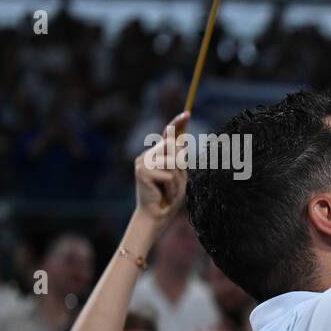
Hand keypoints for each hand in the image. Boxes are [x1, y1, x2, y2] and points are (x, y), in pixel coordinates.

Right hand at [134, 112, 189, 227]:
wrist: (156, 216)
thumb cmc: (168, 197)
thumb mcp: (179, 176)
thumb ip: (179, 160)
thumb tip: (182, 140)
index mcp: (156, 154)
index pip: (166, 135)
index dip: (176, 123)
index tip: (187, 113)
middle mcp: (147, 155)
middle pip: (173, 147)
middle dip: (181, 165)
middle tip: (175, 184)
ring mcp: (143, 162)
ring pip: (173, 161)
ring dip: (177, 179)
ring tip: (169, 190)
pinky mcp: (142, 171)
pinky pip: (169, 175)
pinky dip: (172, 187)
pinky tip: (165, 195)